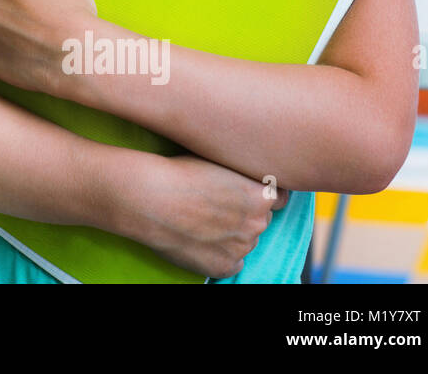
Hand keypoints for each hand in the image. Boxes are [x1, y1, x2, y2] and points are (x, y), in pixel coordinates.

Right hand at [135, 154, 288, 279]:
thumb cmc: (178, 172)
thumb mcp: (219, 160)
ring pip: (243, 241)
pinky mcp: (224, 266)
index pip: (277, 198)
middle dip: (243, 215)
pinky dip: (218, 254)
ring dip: (230, 235)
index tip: (238, 191)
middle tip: (213, 205)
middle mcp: (258, 223)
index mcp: (261, 195)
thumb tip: (246, 181)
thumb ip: (241, 176)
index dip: (255, 193)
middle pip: (259, 220)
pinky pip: (231, 263)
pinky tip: (198, 239)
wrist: (150, 197)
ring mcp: (242, 247)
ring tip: (199, 222)